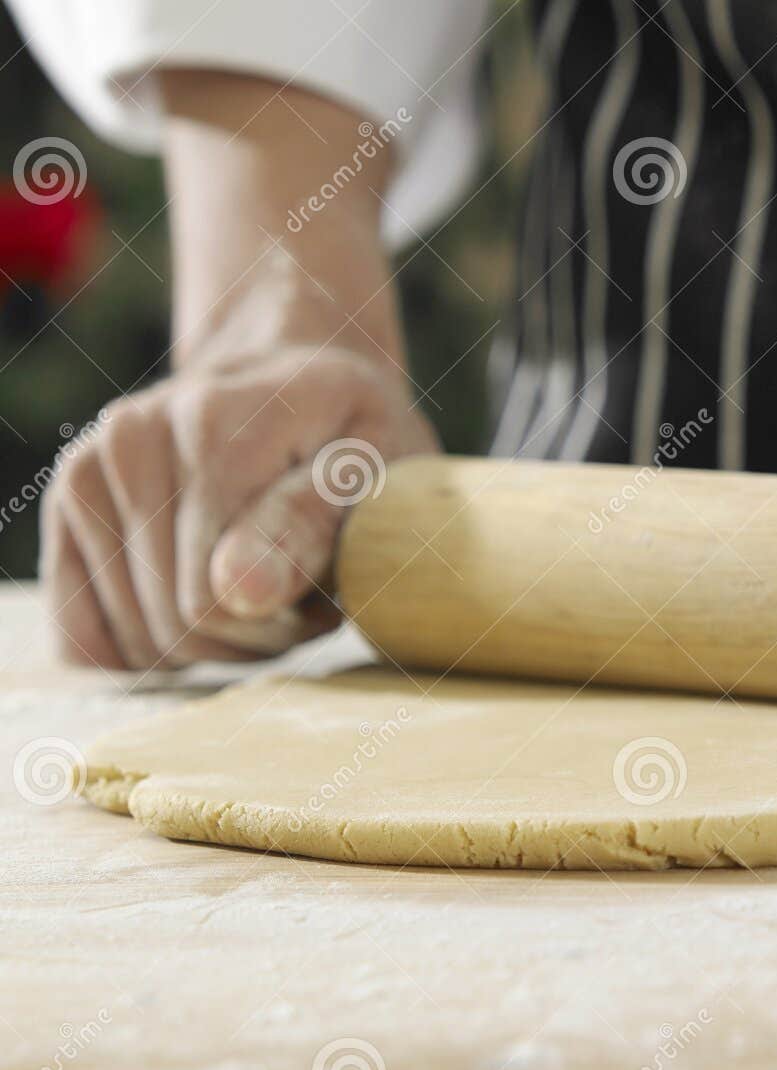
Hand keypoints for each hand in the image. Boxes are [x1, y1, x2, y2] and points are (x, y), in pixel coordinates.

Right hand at [44, 297, 435, 668]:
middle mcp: (131, 439)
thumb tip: (239, 591)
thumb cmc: (350, 434)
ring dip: (210, 643)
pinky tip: (201, 609)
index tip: (327, 597)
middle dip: (250, 636)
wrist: (296, 381)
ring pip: (136, 638)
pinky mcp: (68, 505)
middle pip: (174, 623)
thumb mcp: (376, 465)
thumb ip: (311, 524)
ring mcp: (88, 470)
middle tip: (301, 599)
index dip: (281, 626)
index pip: (214, 599)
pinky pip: (81, 635)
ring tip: (263, 591)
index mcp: (211, 425)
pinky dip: (147, 650)